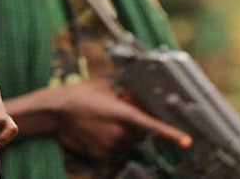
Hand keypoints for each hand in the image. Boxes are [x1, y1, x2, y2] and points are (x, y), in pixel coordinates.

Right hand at [53, 79, 190, 160]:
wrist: (54, 112)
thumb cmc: (76, 96)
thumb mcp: (103, 86)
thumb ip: (122, 90)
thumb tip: (132, 90)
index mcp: (123, 114)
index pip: (154, 126)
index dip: (172, 134)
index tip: (186, 141)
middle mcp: (120, 133)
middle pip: (140, 134)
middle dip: (134, 125)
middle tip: (117, 113)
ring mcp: (110, 146)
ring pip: (126, 142)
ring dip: (121, 134)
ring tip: (101, 120)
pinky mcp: (100, 155)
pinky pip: (113, 149)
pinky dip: (109, 141)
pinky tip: (95, 129)